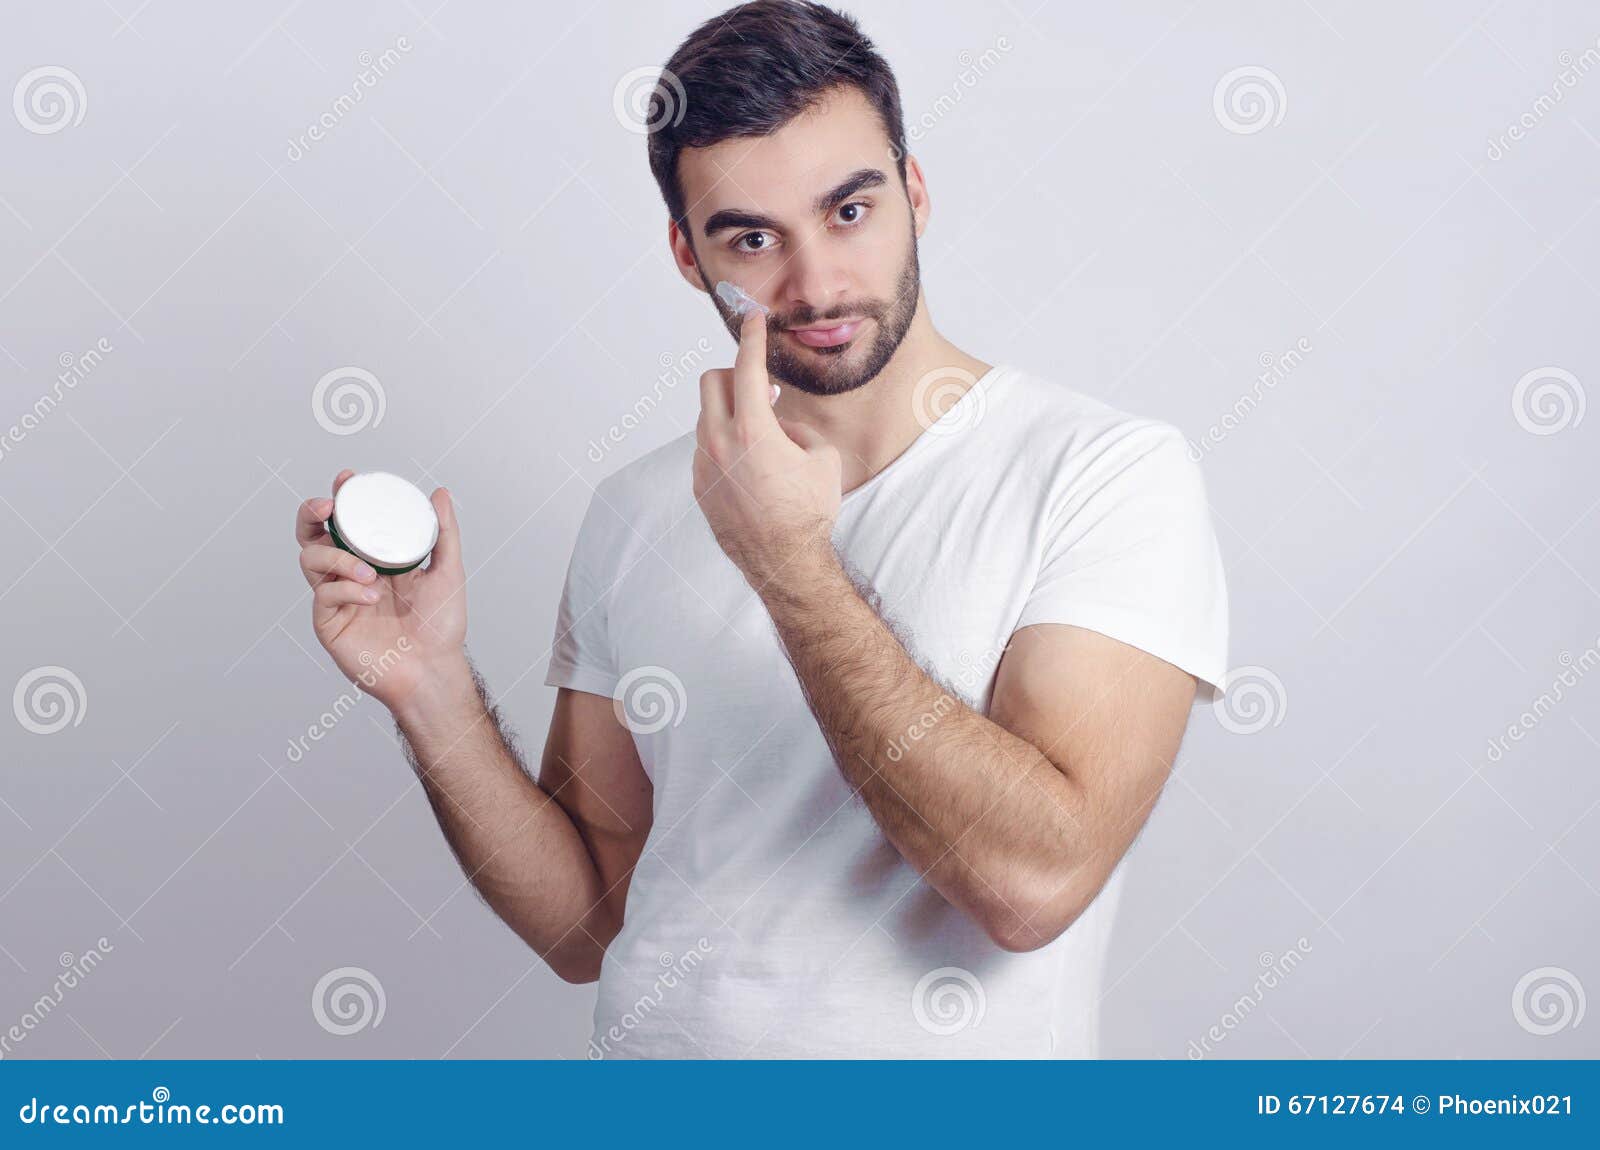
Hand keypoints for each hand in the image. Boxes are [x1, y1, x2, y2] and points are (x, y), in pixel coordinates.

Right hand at [293, 469, 467, 713]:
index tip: (346, 478)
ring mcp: (337, 597)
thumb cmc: (441, 626)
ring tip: (369, 572)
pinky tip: (371, 597)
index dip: (341, 497)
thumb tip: (440, 493)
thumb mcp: (448, 572)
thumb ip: (444, 534)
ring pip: (310, 560)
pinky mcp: (329, 623)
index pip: (349, 521)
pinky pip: (325, 594)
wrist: (433, 670)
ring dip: (337, 557)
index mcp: (375, 558)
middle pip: (313, 535)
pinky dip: (346, 589)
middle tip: (328, 506)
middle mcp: (351, 573)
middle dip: (311, 514)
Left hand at [693, 308, 841, 584]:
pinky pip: (707, 448)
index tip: (754, 321)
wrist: (784, 561)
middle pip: (712, 382)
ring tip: (764, 440)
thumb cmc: (808, 511)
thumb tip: (781, 425)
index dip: (752, 339)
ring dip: (732, 414)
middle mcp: (719, 444)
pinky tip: (751, 467)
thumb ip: (797, 428)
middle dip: (735, 376)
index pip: (746, 368)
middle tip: (761, 391)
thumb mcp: (821, 457)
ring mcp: (704, 466)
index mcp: (752, 431)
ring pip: (707, 417)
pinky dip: (726, 444)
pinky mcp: (699, 486)